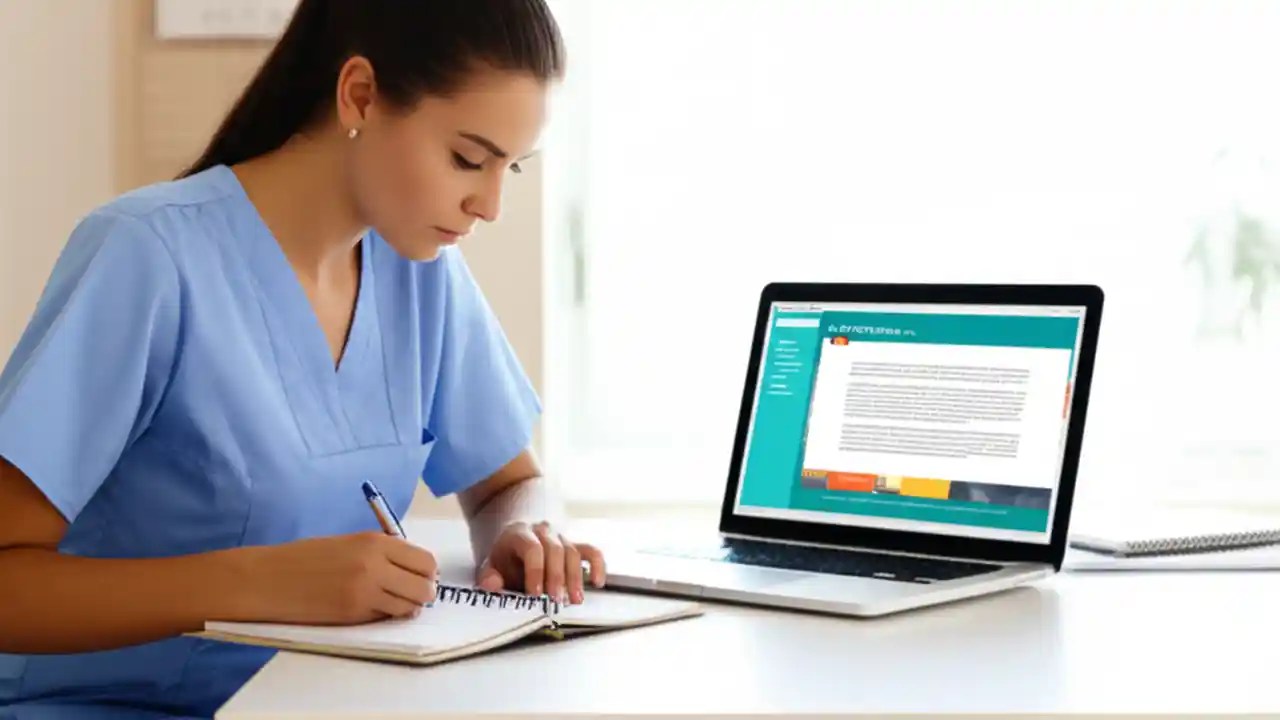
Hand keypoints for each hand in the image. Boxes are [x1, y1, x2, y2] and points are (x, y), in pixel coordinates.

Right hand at [245, 532, 437, 624]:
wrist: (268, 579)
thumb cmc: (306, 559)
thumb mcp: (349, 544)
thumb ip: (382, 553)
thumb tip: (413, 570)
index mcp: (375, 542)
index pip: (425, 561)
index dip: (427, 572)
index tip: (420, 576)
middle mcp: (375, 565)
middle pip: (424, 586)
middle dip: (423, 592)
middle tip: (412, 594)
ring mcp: (365, 592)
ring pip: (410, 606)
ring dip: (407, 607)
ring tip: (392, 604)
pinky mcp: (353, 615)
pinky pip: (386, 618)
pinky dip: (387, 616)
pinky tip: (373, 610)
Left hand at [474, 521, 605, 604]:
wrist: (516, 539)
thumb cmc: (505, 558)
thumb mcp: (491, 565)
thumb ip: (489, 577)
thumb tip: (490, 585)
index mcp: (520, 534)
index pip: (533, 549)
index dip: (536, 572)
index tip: (536, 594)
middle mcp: (543, 531)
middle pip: (555, 550)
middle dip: (557, 577)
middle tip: (556, 600)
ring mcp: (561, 536)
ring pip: (573, 552)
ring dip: (576, 577)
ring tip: (575, 600)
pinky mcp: (574, 545)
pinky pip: (591, 551)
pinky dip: (598, 565)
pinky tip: (598, 583)